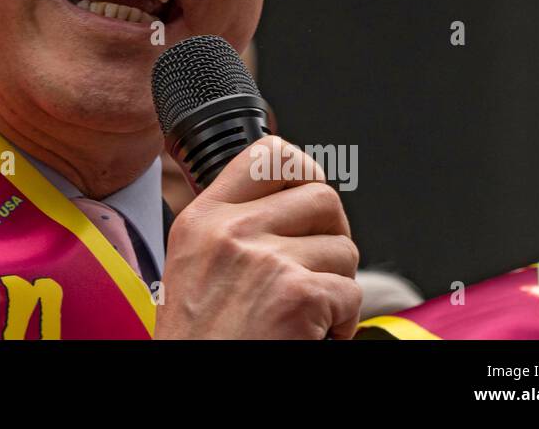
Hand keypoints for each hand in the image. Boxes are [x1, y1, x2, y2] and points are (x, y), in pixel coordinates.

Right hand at [153, 135, 360, 338]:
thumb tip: (284, 200)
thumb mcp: (192, 264)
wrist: (187, 386)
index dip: (301, 169)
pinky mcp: (299, 296)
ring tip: (310, 310)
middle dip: (333, 232)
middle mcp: (231, 231)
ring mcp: (266, 261)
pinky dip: (344, 322)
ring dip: (338, 282)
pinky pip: (351, 292)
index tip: (305, 198)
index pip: (266, 153)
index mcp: (202, 219)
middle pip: (320, 194)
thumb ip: (229, 228)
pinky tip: (315, 334)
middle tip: (320, 263)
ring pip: (343, 247)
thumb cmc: (196, 339)